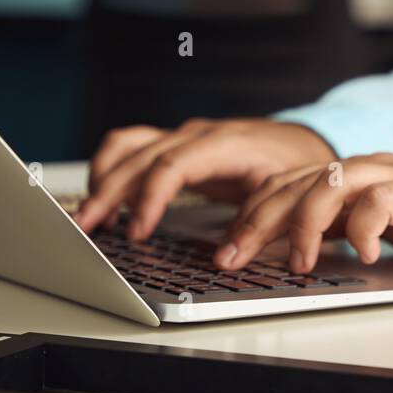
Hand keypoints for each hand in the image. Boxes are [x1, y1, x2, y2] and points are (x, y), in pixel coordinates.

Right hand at [73, 118, 335, 238]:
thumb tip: (226, 257)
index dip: (150, 198)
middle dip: (109, 193)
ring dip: (103, 179)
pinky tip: (106, 201)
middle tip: (87, 230)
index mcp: (226, 144)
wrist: (305, 144)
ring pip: (128, 147)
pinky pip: (133, 149)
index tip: (137, 233)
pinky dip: (112, 170)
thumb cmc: (298, 167)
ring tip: (89, 217)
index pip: (174, 164)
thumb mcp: (287, 195)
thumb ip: (257, 222)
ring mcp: (185, 138)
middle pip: (140, 157)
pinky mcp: (177, 147)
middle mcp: (199, 135)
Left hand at [213, 153, 392, 272]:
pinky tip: (364, 254)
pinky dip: (364, 228)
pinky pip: (380, 202)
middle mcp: (366, 169)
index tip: (225, 249)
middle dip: (256, 222)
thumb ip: (342, 228)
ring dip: (302, 225)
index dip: (249, 214)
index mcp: (351, 177)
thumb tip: (294, 253)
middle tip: (231, 258)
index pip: (285, 184)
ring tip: (296, 264)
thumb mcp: (381, 228)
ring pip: (327, 186)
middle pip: (294, 183)